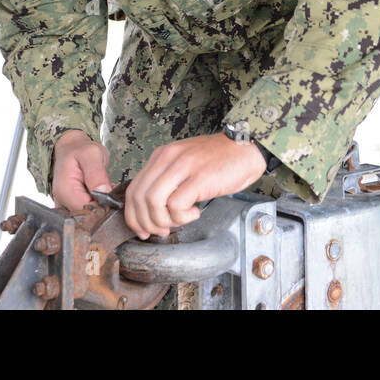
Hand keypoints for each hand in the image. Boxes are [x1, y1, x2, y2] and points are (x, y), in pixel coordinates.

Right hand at [51, 130, 111, 212]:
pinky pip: (87, 210)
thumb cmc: (80, 149)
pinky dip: (98, 204)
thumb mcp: (91, 154)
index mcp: (64, 190)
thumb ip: (97, 173)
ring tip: (107, 188)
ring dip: (101, 204)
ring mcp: (66, 205)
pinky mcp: (72, 205)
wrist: (71, 148)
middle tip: (112, 190)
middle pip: (87, 214)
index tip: (113, 195)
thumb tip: (104, 192)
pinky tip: (103, 192)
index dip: (102, 205)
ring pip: (88, 214)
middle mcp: (62, 201)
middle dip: (103, 205)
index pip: (86, 209)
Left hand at [125, 133, 267, 238]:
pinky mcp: (199, 178)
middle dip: (146, 222)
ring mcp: (182, 167)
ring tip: (180, 221)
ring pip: (153, 202)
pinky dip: (182, 217)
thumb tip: (153, 212)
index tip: (142, 229)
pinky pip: (176, 205)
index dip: (133, 215)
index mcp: (162, 156)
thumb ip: (168, 181)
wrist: (246, 148)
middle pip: (139, 197)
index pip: (134, 189)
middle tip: (161, 231)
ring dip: (164, 220)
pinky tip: (195, 213)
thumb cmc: (219, 160)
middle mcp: (167, 158)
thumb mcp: (185, 164)